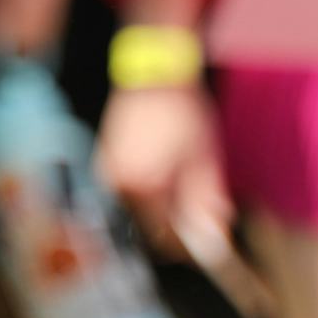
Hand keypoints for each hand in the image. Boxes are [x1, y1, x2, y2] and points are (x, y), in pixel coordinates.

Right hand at [94, 81, 228, 259]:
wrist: (154, 72)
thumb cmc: (182, 112)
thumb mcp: (204, 160)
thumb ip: (206, 202)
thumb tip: (212, 236)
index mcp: (142, 186)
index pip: (164, 236)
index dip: (188, 244)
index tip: (208, 239)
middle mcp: (117, 182)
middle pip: (151, 222)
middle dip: (178, 220)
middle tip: (203, 205)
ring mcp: (107, 169)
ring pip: (141, 206)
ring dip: (164, 202)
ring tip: (184, 175)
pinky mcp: (105, 158)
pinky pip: (130, 187)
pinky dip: (151, 185)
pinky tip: (166, 163)